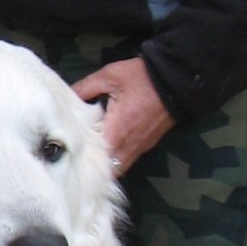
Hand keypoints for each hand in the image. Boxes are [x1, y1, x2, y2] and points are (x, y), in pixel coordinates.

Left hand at [71, 59, 175, 175]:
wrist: (178, 77)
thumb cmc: (143, 77)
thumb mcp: (111, 76)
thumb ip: (86, 88)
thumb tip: (68, 95)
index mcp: (117, 131)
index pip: (94, 157)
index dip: (80, 157)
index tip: (69, 153)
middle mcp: (128, 145)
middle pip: (106, 169)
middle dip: (92, 168)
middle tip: (77, 160)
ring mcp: (140, 147)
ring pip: (118, 168)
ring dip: (105, 165)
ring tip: (91, 159)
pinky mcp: (148, 145)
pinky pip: (128, 160)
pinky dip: (117, 160)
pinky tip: (107, 151)